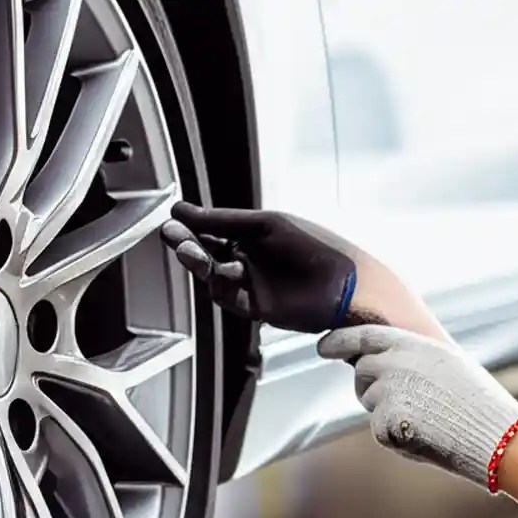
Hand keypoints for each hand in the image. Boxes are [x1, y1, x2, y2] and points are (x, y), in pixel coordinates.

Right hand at [159, 203, 356, 332]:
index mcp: (254, 235)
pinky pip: (228, 297)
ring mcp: (252, 284)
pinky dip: (218, 285)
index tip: (173, 218)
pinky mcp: (256, 308)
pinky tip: (214, 273)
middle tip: (171, 234)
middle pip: (209, 252)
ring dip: (199, 263)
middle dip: (189, 243)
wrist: (346, 285)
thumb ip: (223, 220)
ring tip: (188, 251)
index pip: (214, 228)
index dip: (193, 224)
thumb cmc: (313, 246)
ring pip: (214, 274)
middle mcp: (250, 259)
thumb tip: (182, 209)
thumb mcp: (266, 224)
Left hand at [317, 325, 517, 484]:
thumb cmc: (477, 402)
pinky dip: (396, 436)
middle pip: (362, 373)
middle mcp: (394, 363)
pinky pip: (379, 429)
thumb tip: (380, 360)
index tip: (323, 346)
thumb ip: (411, 358)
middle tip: (408, 401)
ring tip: (428, 417)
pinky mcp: (386, 422)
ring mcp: (388, 392)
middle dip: (372, 386)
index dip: (340, 341)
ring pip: (370, 402)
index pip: (363, 336)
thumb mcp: (445, 363)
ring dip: (387, 411)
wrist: (497, 435)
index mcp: (411, 344)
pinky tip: (425, 435)